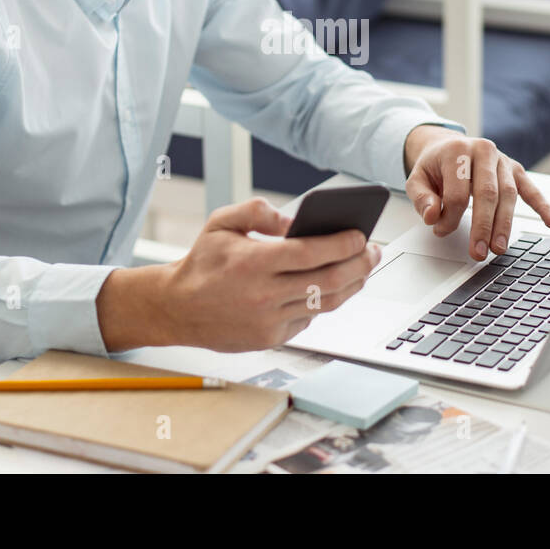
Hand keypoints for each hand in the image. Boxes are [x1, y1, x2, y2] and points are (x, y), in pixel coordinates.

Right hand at [106, 197, 382, 352]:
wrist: (176, 308)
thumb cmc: (202, 263)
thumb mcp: (221, 222)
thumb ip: (257, 211)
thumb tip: (293, 220)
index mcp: (254, 263)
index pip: (312, 252)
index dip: (343, 243)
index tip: (361, 235)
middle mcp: (264, 294)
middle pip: (329, 280)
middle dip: (360, 264)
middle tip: (373, 252)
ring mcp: (269, 320)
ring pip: (326, 304)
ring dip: (352, 285)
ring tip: (362, 269)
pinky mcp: (270, 338)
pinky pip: (309, 319)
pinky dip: (324, 302)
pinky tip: (333, 287)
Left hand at [404, 126, 549, 261]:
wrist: (448, 146)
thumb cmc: (435, 166)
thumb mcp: (417, 178)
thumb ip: (422, 198)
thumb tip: (433, 216)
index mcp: (457, 150)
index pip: (457, 191)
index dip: (449, 216)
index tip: (441, 231)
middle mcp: (483, 151)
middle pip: (487, 193)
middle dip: (483, 226)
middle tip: (479, 252)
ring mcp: (502, 160)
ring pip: (508, 195)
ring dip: (505, 225)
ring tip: (499, 248)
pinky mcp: (515, 170)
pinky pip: (531, 189)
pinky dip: (543, 206)